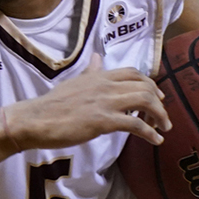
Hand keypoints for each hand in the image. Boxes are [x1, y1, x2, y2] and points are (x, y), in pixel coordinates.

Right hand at [2, 54, 170, 149]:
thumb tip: (96, 57)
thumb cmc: (52, 104)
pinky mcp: (104, 121)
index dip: (150, 84)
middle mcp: (106, 85)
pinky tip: (155, 141)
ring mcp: (106, 102)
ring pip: (145, 102)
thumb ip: (90, 71)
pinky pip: (136, 125)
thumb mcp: (75, 81)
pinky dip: (150, 133)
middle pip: (145, 87)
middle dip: (159, 102)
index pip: (133, 73)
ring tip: (163, 129)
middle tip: (162, 117)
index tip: (156, 97)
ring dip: (160, 116)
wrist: (36, 119)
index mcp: (99, 75)